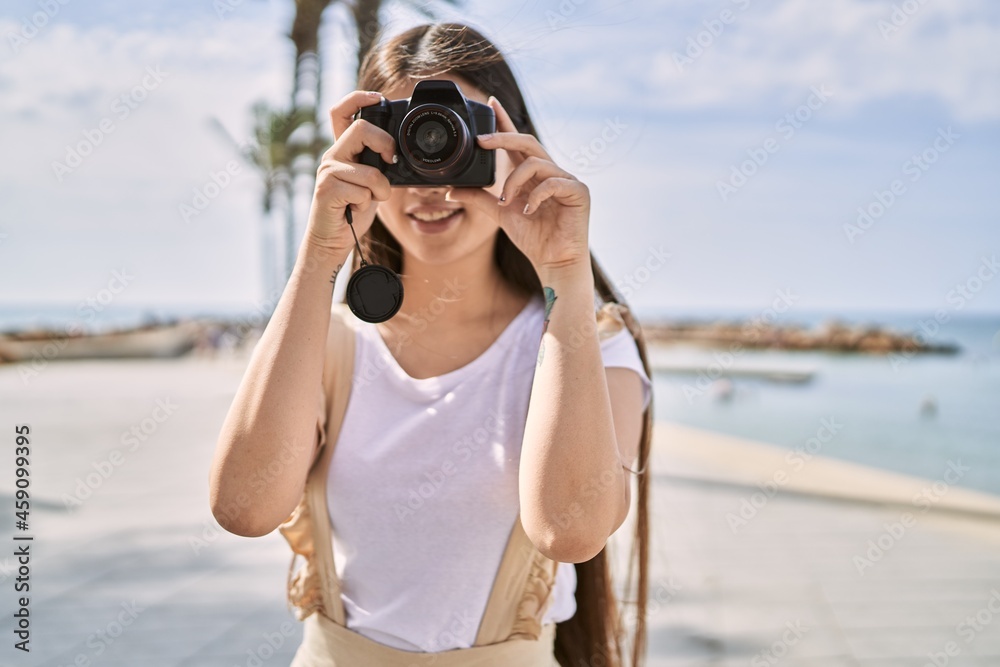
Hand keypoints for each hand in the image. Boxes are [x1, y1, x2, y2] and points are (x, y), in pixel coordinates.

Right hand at [305, 90, 396, 255]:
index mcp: (342, 150)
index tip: (376, 97)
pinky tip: (355, 208)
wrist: (332, 240)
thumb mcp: (370, 183)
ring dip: (380, 190)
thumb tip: (396, 155)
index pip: (341, 113)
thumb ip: (377, 165)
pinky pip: (363, 191)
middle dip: (385, 145)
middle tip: (390, 163)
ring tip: (368, 200)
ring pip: (370, 171)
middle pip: (362, 130)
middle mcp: (332, 156)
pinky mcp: (327, 189)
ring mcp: (328, 171)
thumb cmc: (352, 211)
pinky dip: (368, 203)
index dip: (357, 99)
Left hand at [446, 97, 590, 275]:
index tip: (490, 102)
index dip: (505, 121)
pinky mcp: (578, 191)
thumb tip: (450, 191)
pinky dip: (534, 195)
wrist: (554, 262)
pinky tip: (527, 210)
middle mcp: (551, 172)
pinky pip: (552, 182)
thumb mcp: (499, 213)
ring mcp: (567, 180)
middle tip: (481, 141)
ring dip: (514, 181)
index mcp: (534, 174)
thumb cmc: (533, 238)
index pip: (518, 142)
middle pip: (527, 141)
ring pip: (535, 162)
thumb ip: (478, 198)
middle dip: (503, 137)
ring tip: (506, 202)